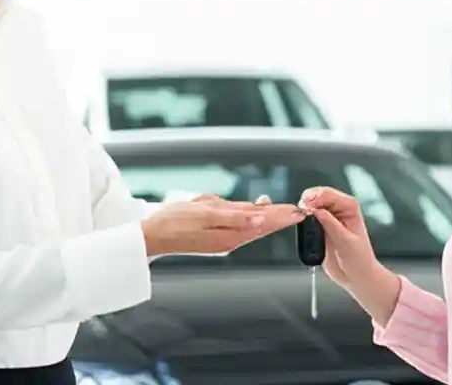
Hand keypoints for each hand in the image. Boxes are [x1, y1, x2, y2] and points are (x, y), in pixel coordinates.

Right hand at [141, 195, 304, 257]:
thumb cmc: (174, 222)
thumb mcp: (205, 213)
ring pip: (252, 226)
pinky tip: (258, 210)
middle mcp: (229, 240)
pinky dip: (253, 217)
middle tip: (300, 210)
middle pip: (261, 226)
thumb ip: (234, 216)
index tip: (299, 211)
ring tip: (286, 211)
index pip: (264, 224)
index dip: (282, 216)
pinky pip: (240, 226)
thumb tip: (260, 218)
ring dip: (269, 218)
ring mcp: (222, 238)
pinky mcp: (215, 235)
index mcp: (230, 236)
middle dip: (281, 217)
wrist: (151, 235)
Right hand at [299, 187, 381, 286]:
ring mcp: (330, 218)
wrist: (355, 275)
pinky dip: (304, 218)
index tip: (306, 205)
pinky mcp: (321, 227)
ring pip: (313, 205)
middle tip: (301, 209)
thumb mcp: (345, 241)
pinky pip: (309, 217)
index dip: (317, 197)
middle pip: (320, 196)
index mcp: (350, 207)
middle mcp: (340, 209)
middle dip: (309, 200)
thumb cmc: (358, 259)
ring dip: (305, 208)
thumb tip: (316, 211)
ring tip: (300, 215)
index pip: (331, 195)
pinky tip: (302, 222)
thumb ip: (330, 224)